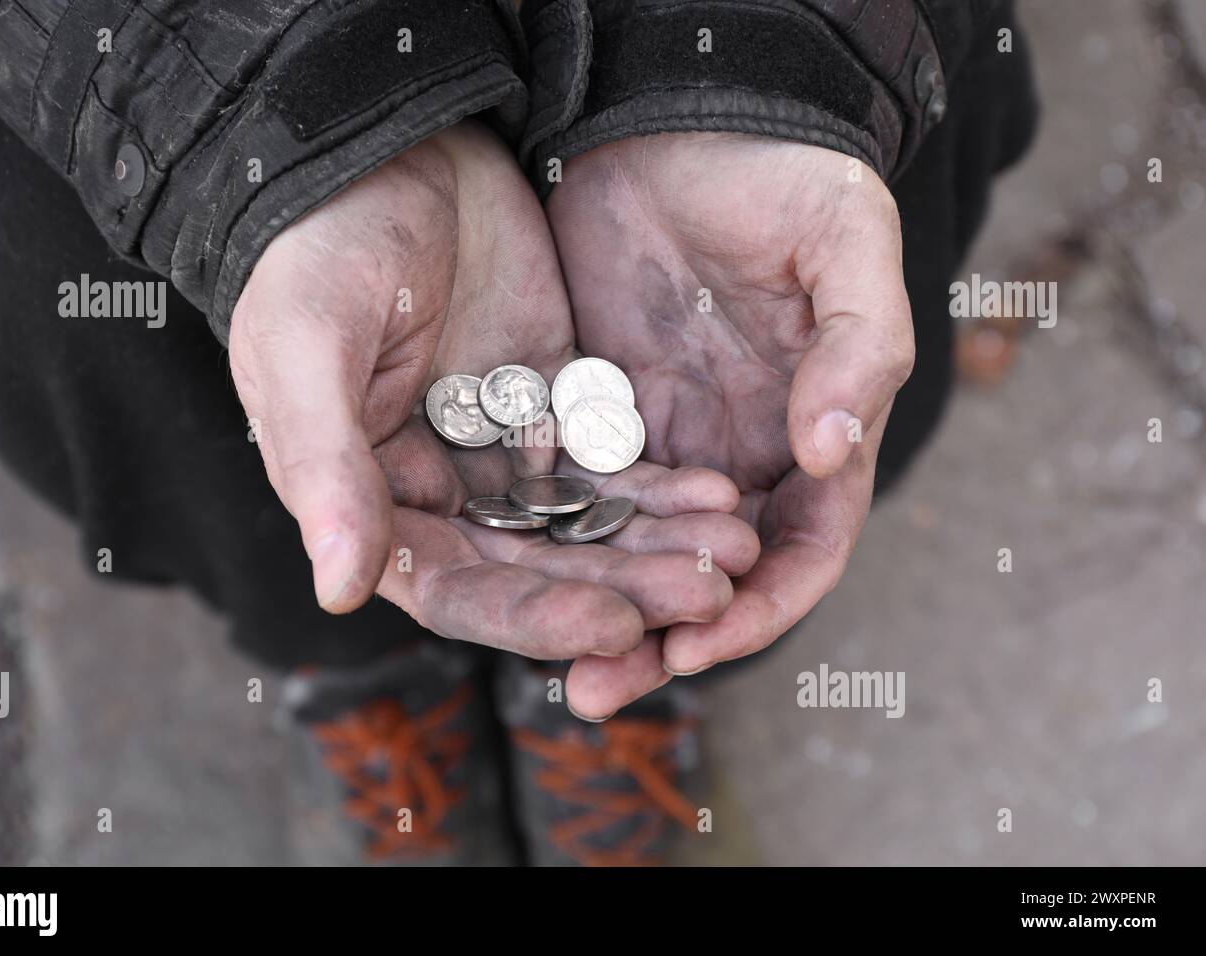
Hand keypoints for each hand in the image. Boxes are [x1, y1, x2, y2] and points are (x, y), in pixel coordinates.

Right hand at [230, 122, 758, 661]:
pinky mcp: (551, 400)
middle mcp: (439, 491)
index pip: (457, 588)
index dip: (535, 615)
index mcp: (371, 500)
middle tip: (708, 590)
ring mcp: (500, 447)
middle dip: (622, 585)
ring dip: (655, 542)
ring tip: (732, 549)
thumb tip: (341, 590)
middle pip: (537, 567)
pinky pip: (609, 457)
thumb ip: (325, 469)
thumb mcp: (305, 350)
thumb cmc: (317, 248)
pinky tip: (715, 493)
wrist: (384, 145)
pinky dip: (659, 482)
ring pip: (584, 521)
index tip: (616, 625)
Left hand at [547, 133, 914, 717]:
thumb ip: (854, 351)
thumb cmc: (788, 173)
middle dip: (664, 637)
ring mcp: (674, 436)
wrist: (686, 115)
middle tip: (598, 690)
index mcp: (820, 429)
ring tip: (554, 670)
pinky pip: (582, 493)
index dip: (761, 607)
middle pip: (715, 574)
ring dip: (603, 609)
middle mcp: (747, 451)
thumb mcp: (843, 247)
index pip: (805, 548)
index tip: (700, 645)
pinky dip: (559, 542)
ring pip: (641, 549)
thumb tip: (825, 454)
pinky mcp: (604, 410)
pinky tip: (514, 579)